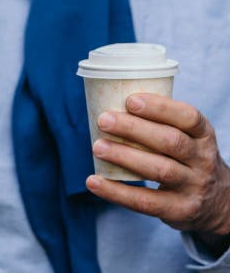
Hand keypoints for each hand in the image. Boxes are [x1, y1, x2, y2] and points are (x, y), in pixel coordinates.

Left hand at [85, 93, 229, 242]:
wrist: (217, 201)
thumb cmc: (185, 158)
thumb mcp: (186, 137)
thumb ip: (158, 123)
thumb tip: (107, 103)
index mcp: (203, 135)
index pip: (188, 117)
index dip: (160, 107)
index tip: (130, 100)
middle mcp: (203, 160)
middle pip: (171, 142)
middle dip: (134, 129)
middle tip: (104, 120)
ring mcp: (194, 186)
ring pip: (160, 170)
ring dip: (125, 156)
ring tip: (97, 147)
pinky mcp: (180, 210)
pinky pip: (146, 202)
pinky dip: (116, 192)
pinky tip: (94, 182)